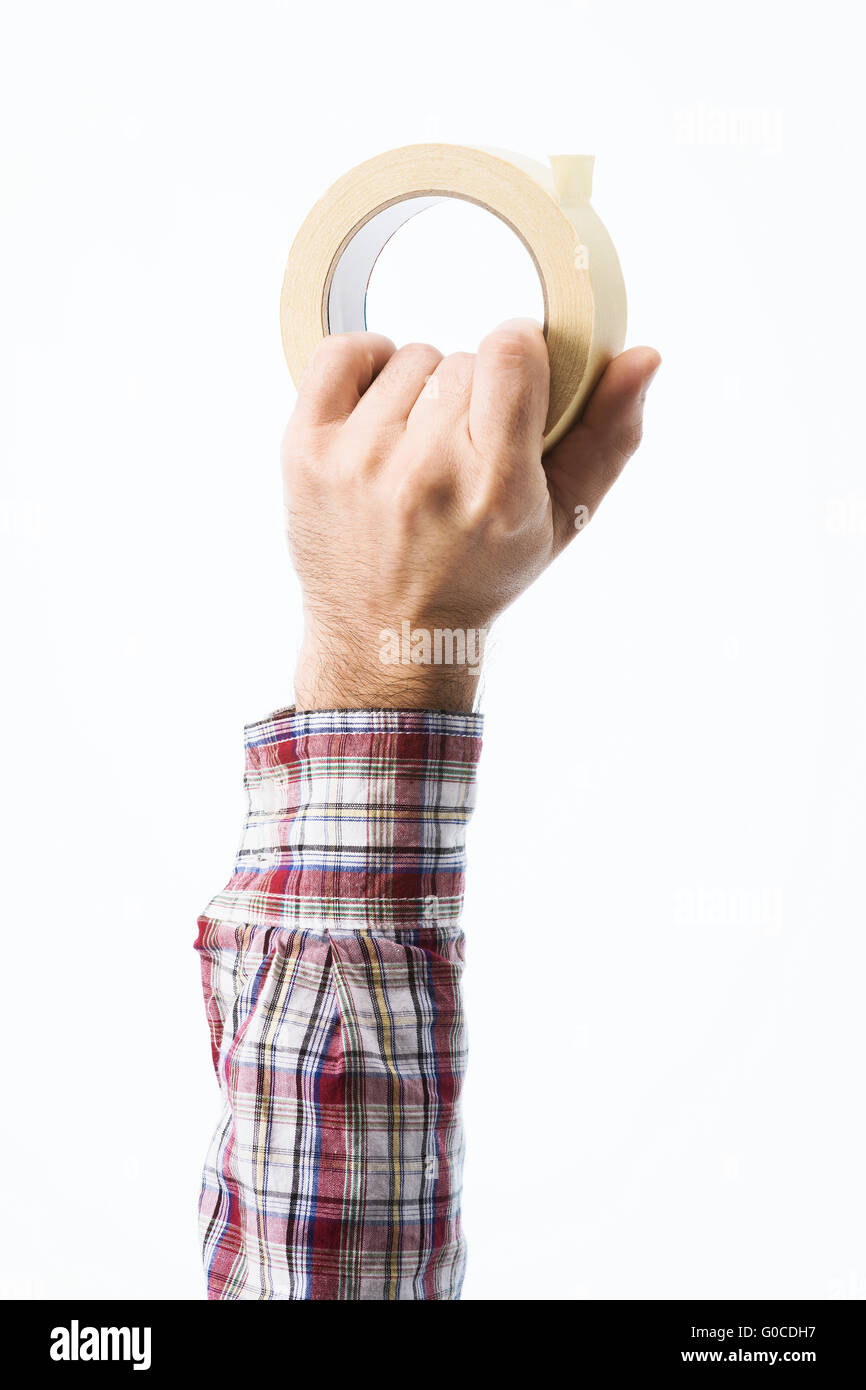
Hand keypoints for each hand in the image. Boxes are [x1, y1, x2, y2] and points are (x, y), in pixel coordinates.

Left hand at [282, 319, 659, 710]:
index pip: (511, 356)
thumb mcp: (562, 520)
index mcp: (496, 493)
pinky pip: (343, 353)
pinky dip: (366, 364)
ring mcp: (357, 463)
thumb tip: (644, 354)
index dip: (522, 351)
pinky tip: (381, 407)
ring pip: (410, 358)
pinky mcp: (304, 453)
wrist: (386, 637)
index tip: (519, 376)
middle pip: (464, 361)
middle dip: (474, 393)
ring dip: (423, 390)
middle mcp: (424, 476)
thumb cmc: (481, 573)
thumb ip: (609, 437)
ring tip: (422, 447)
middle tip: (466, 448)